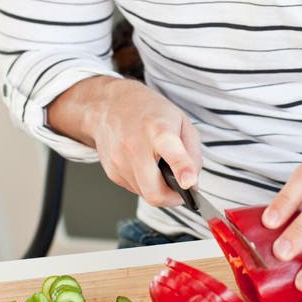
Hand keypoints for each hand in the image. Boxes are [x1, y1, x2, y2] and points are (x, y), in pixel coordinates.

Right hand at [86, 78, 201, 205]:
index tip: (189, 182)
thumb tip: (193, 183)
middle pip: (155, 191)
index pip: (171, 152)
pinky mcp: (111, 172)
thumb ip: (192, 153)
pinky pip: (134, 189)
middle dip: (172, 197)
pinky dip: (144, 183)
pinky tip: (143, 164)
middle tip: (180, 188)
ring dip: (157, 188)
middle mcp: (134, 146)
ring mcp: (119, 161)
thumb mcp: (181, 120)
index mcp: (157, 129)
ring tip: (158, 166)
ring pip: (145, 195)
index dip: (182, 168)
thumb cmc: (147, 110)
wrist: (108, 104)